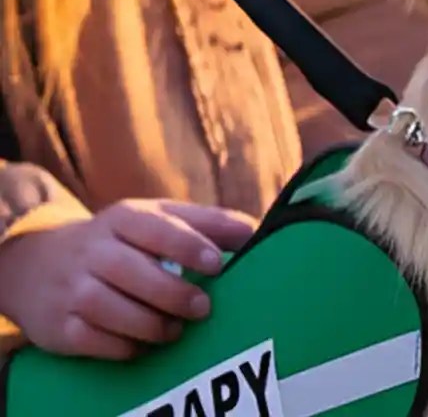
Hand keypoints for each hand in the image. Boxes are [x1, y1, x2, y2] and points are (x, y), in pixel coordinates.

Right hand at [0, 199, 256, 359]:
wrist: (37, 264)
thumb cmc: (121, 241)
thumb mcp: (157, 218)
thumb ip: (206, 222)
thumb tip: (253, 231)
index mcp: (123, 219)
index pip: (155, 228)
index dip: (188, 246)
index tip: (217, 265)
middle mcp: (92, 250)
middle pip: (130, 270)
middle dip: (172, 292)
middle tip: (203, 307)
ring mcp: (71, 288)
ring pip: (106, 307)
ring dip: (149, 323)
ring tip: (175, 329)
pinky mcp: (58, 325)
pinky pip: (89, 340)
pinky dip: (120, 345)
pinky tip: (141, 344)